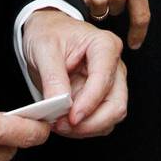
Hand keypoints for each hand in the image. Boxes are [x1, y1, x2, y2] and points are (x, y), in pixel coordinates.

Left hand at [21, 8, 126, 138]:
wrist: (46, 32)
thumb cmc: (48, 33)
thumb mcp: (44, 48)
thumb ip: (53, 77)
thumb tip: (60, 105)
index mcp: (104, 45)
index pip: (104, 80)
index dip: (88, 103)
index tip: (70, 118)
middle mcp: (114, 66)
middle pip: (116, 105)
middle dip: (90, 122)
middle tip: (62, 126)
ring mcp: (111, 83)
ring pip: (111, 117)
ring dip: (86, 128)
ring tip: (59, 124)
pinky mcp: (103, 97)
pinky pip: (101, 121)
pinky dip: (84, 128)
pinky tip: (65, 124)